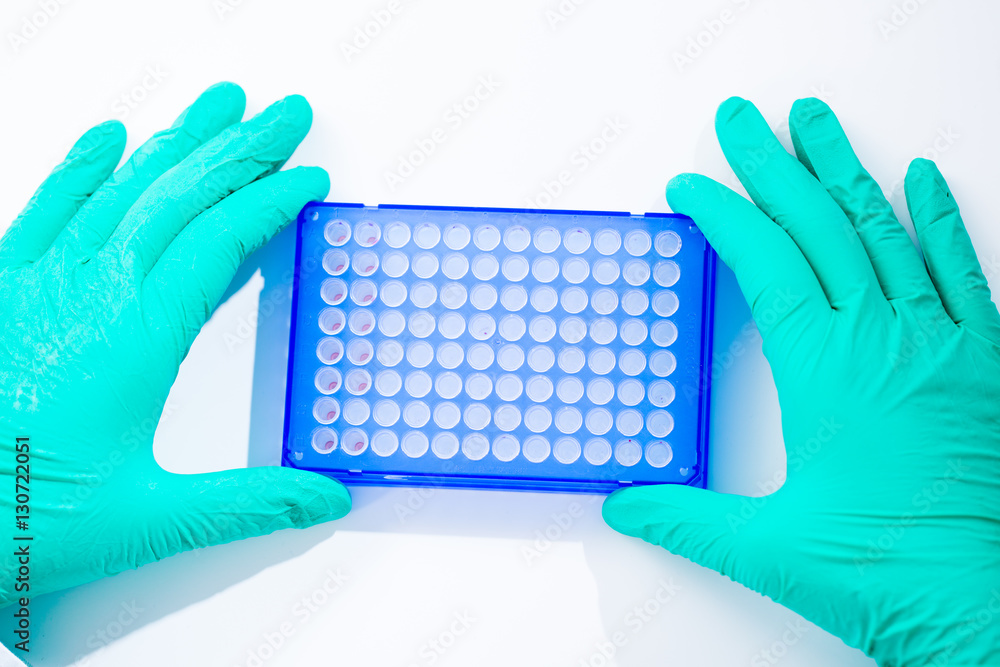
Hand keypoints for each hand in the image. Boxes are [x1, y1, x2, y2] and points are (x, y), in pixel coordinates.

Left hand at [0, 83, 349, 604]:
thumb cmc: (24, 522)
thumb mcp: (150, 520)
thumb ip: (248, 503)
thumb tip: (323, 499)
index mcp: (136, 337)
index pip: (218, 241)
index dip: (270, 203)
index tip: (306, 178)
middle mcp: (89, 293)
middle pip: (180, 195)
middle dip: (241, 148)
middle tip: (284, 114)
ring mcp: (38, 282)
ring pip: (121, 189)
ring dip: (176, 141)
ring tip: (218, 105)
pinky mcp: (0, 288)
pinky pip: (43, 209)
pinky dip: (79, 169)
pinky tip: (106, 138)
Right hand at [603, 97, 999, 664]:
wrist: (991, 607)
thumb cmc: (890, 574)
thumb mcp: (770, 549)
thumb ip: (688, 522)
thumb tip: (625, 505)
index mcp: (824, 371)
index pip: (765, 262)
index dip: (723, 215)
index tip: (691, 187)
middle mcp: (883, 340)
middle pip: (818, 226)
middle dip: (771, 166)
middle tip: (741, 120)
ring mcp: (939, 342)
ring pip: (884, 230)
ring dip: (844, 171)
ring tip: (817, 122)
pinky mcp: (982, 360)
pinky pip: (961, 269)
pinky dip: (940, 218)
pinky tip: (922, 178)